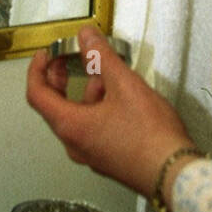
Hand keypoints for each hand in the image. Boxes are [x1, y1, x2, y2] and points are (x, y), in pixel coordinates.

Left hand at [26, 26, 195, 199]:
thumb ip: (101, 57)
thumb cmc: (150, 137)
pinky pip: (93, 128)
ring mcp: (91, 154)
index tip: (44, 55)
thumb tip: (86, 38)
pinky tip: (121, 99)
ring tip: (108, 76)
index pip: (37, 95)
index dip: (37, 70)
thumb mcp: (124, 85)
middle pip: (56, 106)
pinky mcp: (108, 159)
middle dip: (61, 79)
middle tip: (67, 60)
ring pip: (78, 117)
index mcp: (71, 126)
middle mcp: (75, 144)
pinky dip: (98, 108)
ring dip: (86, 93)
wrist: (174, 173)